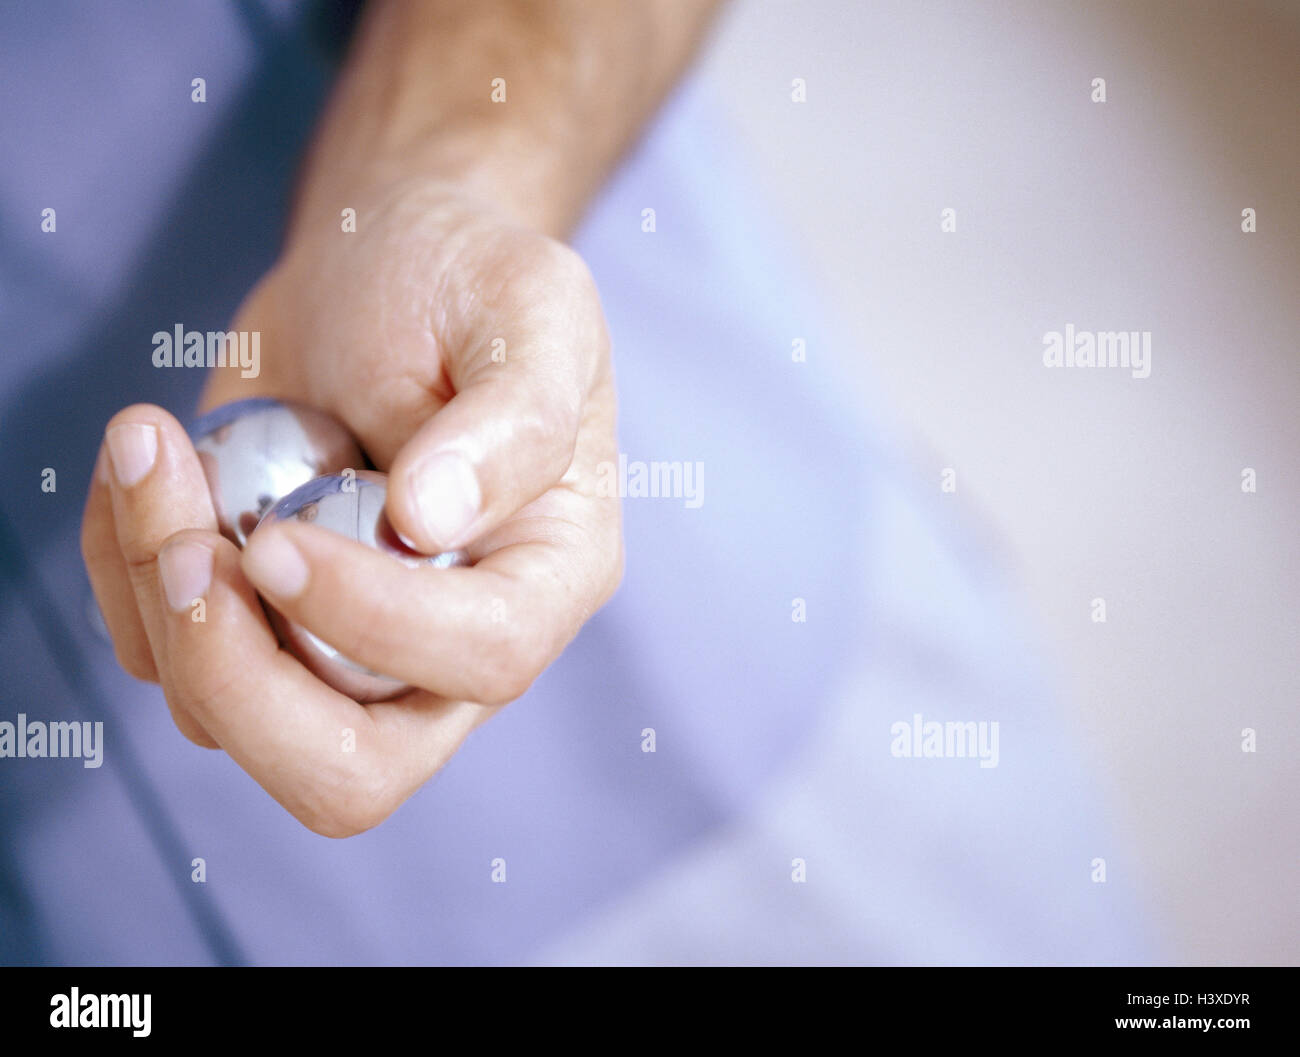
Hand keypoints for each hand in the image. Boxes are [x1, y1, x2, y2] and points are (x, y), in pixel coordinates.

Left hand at [81, 179, 622, 835]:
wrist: (387, 262)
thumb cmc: (473, 282)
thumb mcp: (532, 313)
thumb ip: (512, 420)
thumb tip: (428, 520)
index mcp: (545, 576)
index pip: (481, 656)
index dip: (373, 618)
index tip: (277, 534)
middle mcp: (448, 641)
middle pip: (352, 771)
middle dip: (242, 683)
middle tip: (186, 555)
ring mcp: (342, 644)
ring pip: (228, 716)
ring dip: (158, 589)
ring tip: (155, 446)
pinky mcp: (255, 617)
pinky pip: (161, 650)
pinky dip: (117, 566)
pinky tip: (148, 461)